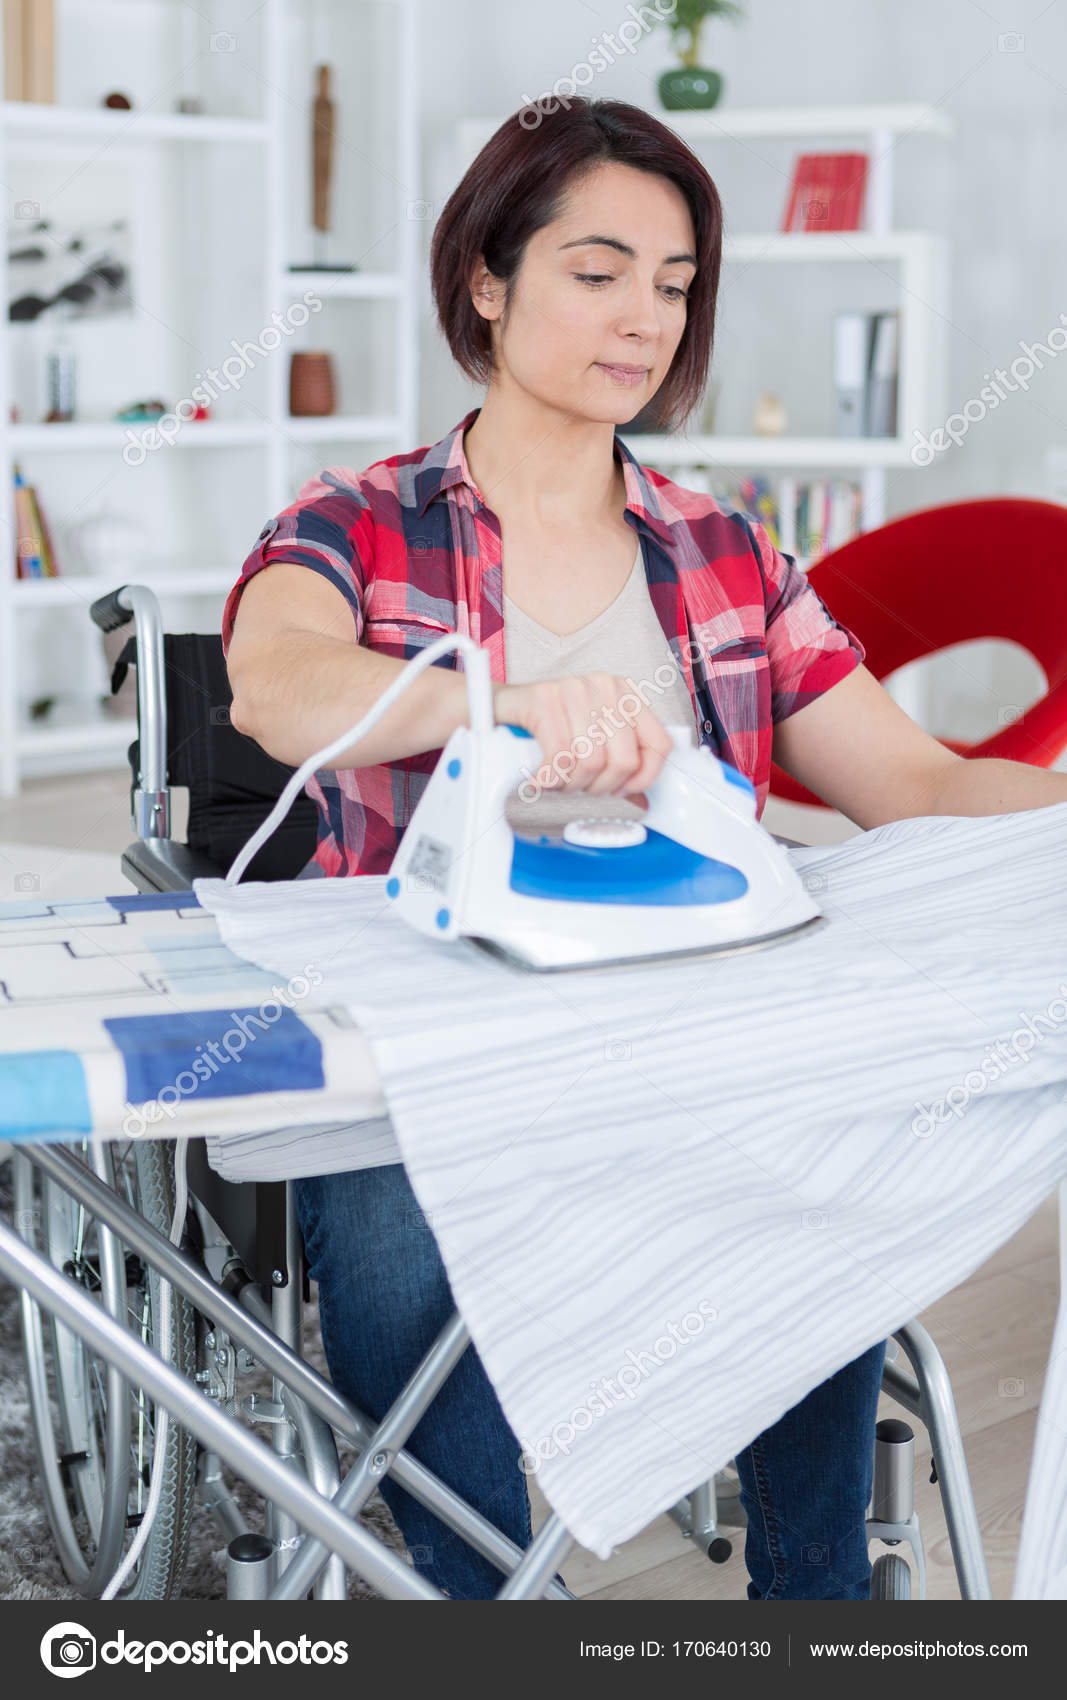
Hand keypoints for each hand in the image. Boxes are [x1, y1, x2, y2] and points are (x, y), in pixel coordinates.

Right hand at [491, 672, 672, 796]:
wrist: (498, 708)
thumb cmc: (547, 727)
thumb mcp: (590, 737)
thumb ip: (616, 758)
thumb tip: (639, 800)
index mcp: (625, 694)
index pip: (659, 743)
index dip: (645, 778)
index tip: (623, 792)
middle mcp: (604, 687)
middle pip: (624, 760)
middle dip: (601, 788)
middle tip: (582, 792)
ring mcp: (574, 689)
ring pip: (591, 762)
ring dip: (571, 786)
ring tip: (559, 784)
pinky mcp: (545, 699)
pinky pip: (560, 756)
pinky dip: (550, 779)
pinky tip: (540, 780)